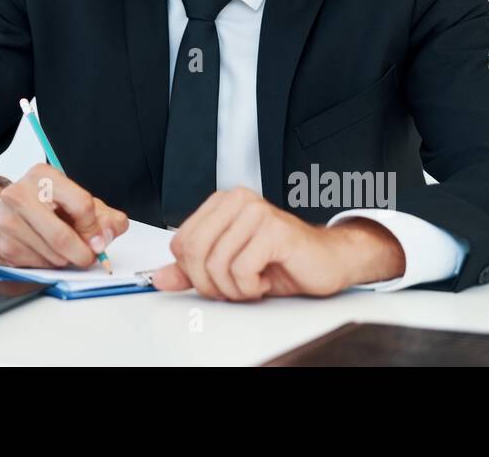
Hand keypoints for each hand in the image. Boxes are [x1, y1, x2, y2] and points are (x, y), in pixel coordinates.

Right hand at [0, 163, 129, 268]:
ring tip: (62, 249)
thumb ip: (103, 216)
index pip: (81, 203)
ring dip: (65, 260)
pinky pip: (37, 266)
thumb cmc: (42, 206)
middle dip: (82, 253)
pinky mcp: (2, 246)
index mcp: (43, 176)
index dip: (95, 228)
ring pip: (51, 255)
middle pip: (62, 236)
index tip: (99, 240)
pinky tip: (43, 252)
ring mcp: (7, 221)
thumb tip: (112, 231)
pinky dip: (48, 266)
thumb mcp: (76, 201)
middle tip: (89, 256)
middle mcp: (20, 194)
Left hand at [152, 187, 405, 300]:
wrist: (327, 260)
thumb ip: (193, 270)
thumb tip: (160, 278)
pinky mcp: (274, 230)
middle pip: (194, 253)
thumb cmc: (281, 261)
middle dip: (209, 283)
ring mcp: (256, 212)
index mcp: (222, 203)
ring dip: (233, 288)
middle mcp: (237, 200)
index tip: (215, 280)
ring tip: (251, 284)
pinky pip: (241, 269)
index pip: (180, 243)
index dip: (192, 273)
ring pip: (216, 263)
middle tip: (232, 289)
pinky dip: (249, 287)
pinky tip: (264, 282)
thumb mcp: (228, 267)